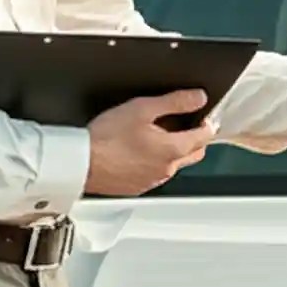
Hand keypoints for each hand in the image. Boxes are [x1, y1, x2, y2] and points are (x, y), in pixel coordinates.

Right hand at [85, 90, 217, 196]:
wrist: (79, 163)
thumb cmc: (105, 137)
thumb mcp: (142, 109)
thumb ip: (175, 102)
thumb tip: (198, 98)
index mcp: (173, 149)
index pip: (205, 136)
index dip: (208, 123)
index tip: (206, 117)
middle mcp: (167, 169)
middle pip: (195, 153)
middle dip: (196, 139)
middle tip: (187, 126)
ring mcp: (153, 180)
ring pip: (175, 165)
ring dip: (175, 152)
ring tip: (159, 137)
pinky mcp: (138, 187)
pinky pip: (155, 175)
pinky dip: (156, 163)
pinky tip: (140, 153)